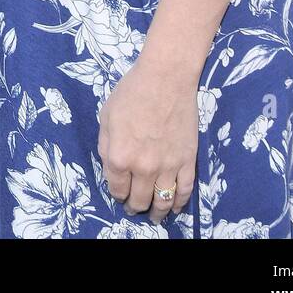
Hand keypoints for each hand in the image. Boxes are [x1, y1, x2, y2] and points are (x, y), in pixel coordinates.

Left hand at [98, 52, 198, 222]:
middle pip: (138, 200)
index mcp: (118, 157)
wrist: (166, 77)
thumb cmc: (132, 91)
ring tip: (153, 215)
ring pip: (162, 202)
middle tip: (134, 207)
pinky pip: (184, 192)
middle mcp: (142, 168)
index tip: (119, 193)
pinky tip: (175, 207)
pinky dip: (179, 204)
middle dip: (134, 206)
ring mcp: (167, 167)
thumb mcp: (106, 116)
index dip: (116, 194)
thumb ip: (105, 145)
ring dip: (157, 212)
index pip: (116, 189)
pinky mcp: (187, 162)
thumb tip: (110, 166)